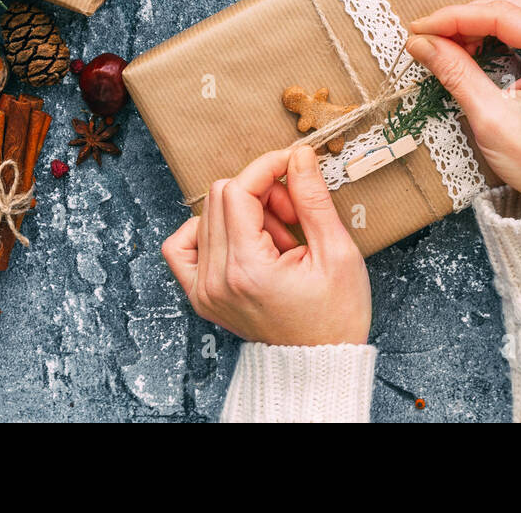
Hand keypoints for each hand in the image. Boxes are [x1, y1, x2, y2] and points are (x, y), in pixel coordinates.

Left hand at [161, 146, 370, 345]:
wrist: (320, 364)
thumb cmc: (335, 316)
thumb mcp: (338, 253)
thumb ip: (312, 199)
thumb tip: (298, 156)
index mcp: (248, 269)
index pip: (237, 190)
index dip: (267, 167)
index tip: (293, 163)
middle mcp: (216, 280)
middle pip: (220, 197)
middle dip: (261, 192)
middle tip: (294, 215)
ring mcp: (203, 290)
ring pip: (206, 215)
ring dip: (243, 213)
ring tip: (278, 237)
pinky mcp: (200, 296)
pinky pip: (183, 247)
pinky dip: (208, 230)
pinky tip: (240, 237)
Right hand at [404, 0, 520, 213]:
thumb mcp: (491, 118)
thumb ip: (455, 71)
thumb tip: (421, 41)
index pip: (500, 12)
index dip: (452, 17)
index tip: (418, 28)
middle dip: (465, 13)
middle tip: (429, 34)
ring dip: (484, 9)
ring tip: (451, 31)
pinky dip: (501, 19)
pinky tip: (475, 31)